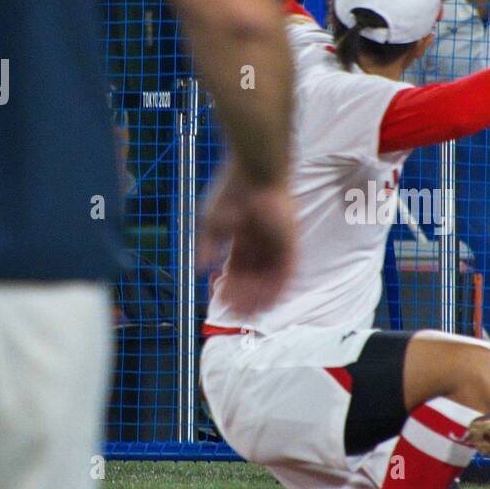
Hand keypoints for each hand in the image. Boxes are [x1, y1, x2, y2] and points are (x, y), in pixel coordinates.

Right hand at [198, 164, 296, 316]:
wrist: (255, 174)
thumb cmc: (232, 192)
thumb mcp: (212, 223)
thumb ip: (208, 247)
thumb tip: (198, 270)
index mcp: (243, 235)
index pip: (238, 267)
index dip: (230, 286)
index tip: (220, 300)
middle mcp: (261, 242)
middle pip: (253, 276)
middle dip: (243, 296)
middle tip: (234, 313)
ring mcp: (277, 243)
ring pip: (269, 278)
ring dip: (259, 297)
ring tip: (247, 314)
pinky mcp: (291, 243)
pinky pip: (287, 273)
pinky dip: (276, 289)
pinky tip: (266, 303)